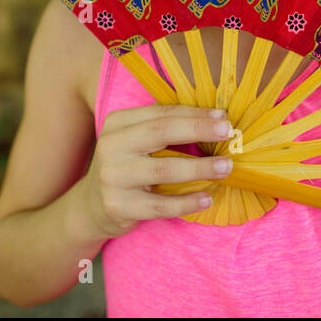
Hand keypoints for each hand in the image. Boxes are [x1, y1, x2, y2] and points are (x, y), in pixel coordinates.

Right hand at [82, 104, 234, 238]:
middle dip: (198, 130)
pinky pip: (160, 205)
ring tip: (226, 168)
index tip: (222, 116)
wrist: (92, 206)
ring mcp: (112, 177)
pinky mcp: (118, 206)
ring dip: (199, 168)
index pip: (161, 114)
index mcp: (117, 123)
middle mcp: (111, 146)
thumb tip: (215, 119)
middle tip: (228, 132)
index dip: (194, 114)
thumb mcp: (136, 141)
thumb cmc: (126, 167)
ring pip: (163, 170)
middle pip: (161, 132)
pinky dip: (186, 202)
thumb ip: (165, 128)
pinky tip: (207, 198)